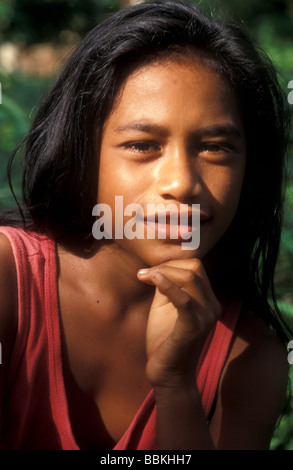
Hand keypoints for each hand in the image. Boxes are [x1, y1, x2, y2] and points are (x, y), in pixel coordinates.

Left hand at [137, 259, 220, 388]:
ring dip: (163, 272)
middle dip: (167, 265)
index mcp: (208, 300)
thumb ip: (166, 286)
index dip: (171, 263)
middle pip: (195, 267)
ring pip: (190, 278)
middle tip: (144, 274)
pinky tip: (153, 280)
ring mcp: (206, 316)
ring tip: (143, 276)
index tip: (148, 271)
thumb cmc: (164, 340)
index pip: (195, 267)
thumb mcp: (165, 306)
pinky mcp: (194, 327)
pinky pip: (183, 299)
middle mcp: (212, 306)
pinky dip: (167, 285)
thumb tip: (159, 268)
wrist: (167, 374)